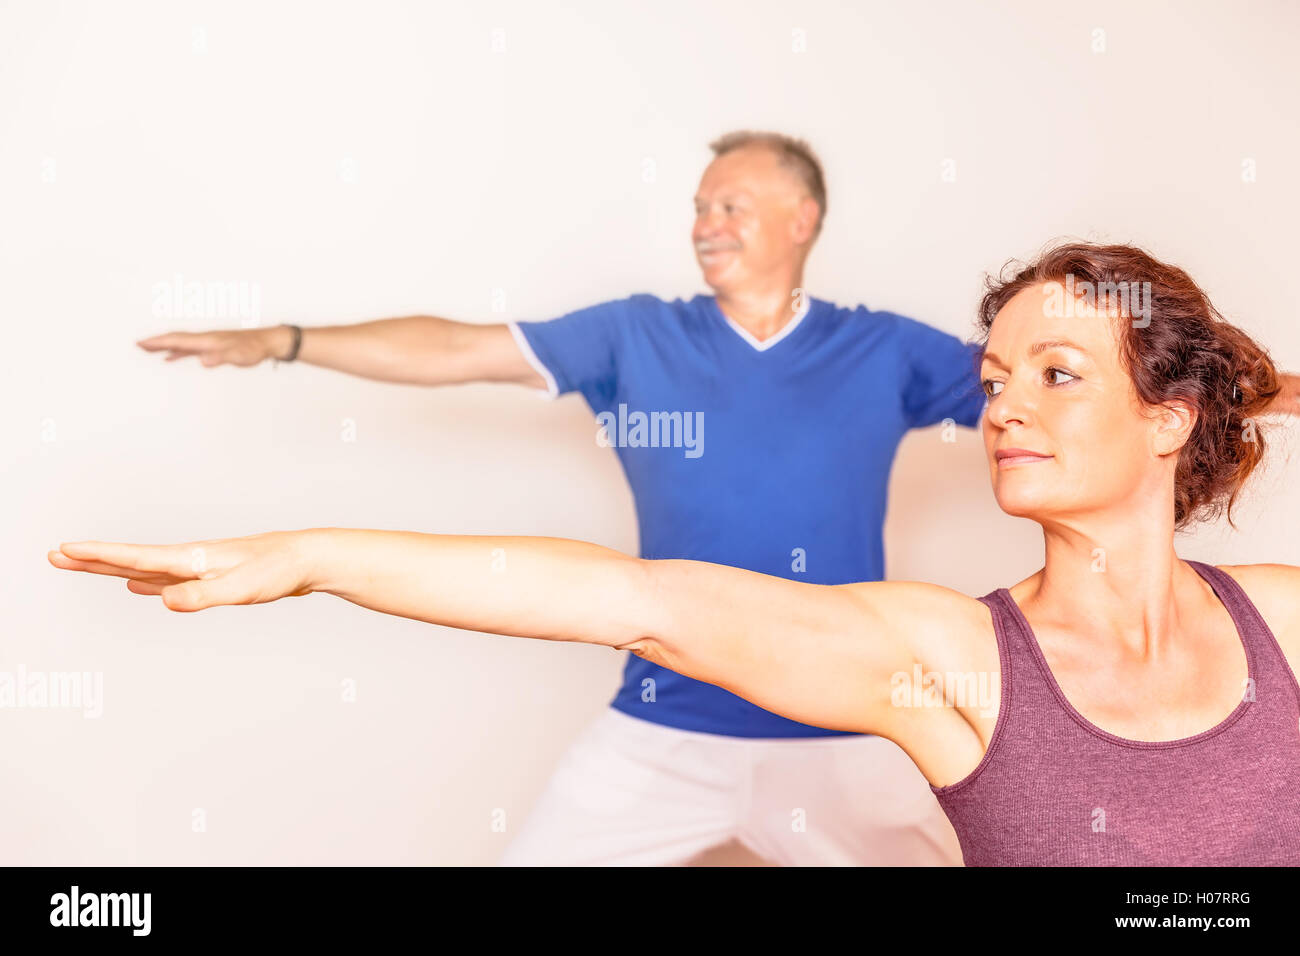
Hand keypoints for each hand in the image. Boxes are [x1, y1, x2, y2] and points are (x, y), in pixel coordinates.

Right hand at [47, 530, 319, 611]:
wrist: (308, 559)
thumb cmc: (279, 571)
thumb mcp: (241, 589)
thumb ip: (202, 595)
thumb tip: (164, 600)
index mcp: (191, 560)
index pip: (135, 558)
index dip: (98, 556)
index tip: (63, 550)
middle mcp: (191, 560)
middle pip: (131, 560)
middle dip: (93, 560)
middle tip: (54, 556)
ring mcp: (200, 568)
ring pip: (147, 569)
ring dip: (114, 568)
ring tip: (84, 565)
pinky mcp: (213, 577)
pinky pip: (169, 580)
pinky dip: (149, 583)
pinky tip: (141, 587)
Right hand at [136, 326, 291, 366]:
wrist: (268, 341)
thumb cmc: (254, 348)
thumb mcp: (238, 356)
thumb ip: (220, 358)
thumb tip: (202, 361)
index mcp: (206, 340)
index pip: (177, 340)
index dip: (158, 342)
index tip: (140, 343)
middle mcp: (205, 339)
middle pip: (175, 339)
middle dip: (156, 342)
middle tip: (137, 345)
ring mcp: (208, 342)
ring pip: (181, 344)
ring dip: (163, 346)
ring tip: (147, 350)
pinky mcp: (213, 347)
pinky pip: (190, 350)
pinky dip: (177, 353)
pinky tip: (170, 358)